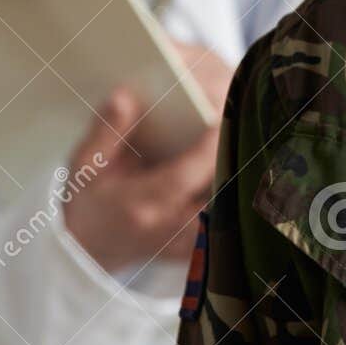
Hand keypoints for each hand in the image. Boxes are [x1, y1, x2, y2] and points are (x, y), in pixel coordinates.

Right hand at [62, 41, 234, 272]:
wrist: (90, 248)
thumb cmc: (90, 201)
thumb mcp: (85, 165)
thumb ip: (107, 131)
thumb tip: (124, 95)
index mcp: (140, 204)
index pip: (181, 177)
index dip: (206, 148)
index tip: (222, 117)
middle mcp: (169, 227)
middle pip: (219, 197)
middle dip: (237, 162)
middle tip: (251, 126)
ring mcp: (187, 243)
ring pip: (232, 214)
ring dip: (245, 181)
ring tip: (259, 145)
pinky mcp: (201, 248)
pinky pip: (232, 225)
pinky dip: (243, 199)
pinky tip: (256, 172)